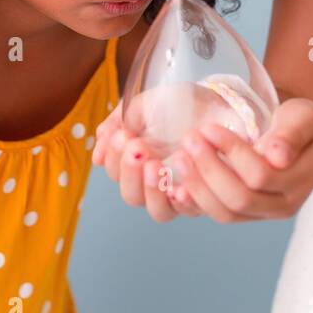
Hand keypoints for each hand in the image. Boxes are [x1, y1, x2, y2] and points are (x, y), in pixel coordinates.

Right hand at [92, 99, 201, 222]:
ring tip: (155, 165)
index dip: (115, 158)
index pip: (116, 173)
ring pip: (158, 212)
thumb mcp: (142, 106)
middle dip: (129, 172)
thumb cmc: (177, 104)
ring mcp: (179, 192)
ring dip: (152, 189)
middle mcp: (155, 183)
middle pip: (132, 196)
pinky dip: (181, 202)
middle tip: (137, 148)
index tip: (123, 135)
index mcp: (136, 163)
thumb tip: (97, 158)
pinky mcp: (203, 196)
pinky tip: (179, 187)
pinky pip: (190, 211)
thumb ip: (117, 126)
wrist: (216, 100)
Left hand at [167, 97, 312, 222]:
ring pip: (225, 212)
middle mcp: (283, 205)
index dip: (232, 153)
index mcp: (300, 181)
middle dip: (209, 169)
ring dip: (198, 186)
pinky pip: (218, 214)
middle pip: (240, 199)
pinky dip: (195, 203)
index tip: (210, 128)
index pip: (261, 175)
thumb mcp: (304, 118)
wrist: (305, 145)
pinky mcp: (244, 214)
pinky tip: (176, 188)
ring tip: (180, 157)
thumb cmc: (303, 126)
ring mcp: (262, 214)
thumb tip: (276, 156)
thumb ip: (292, 133)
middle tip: (188, 140)